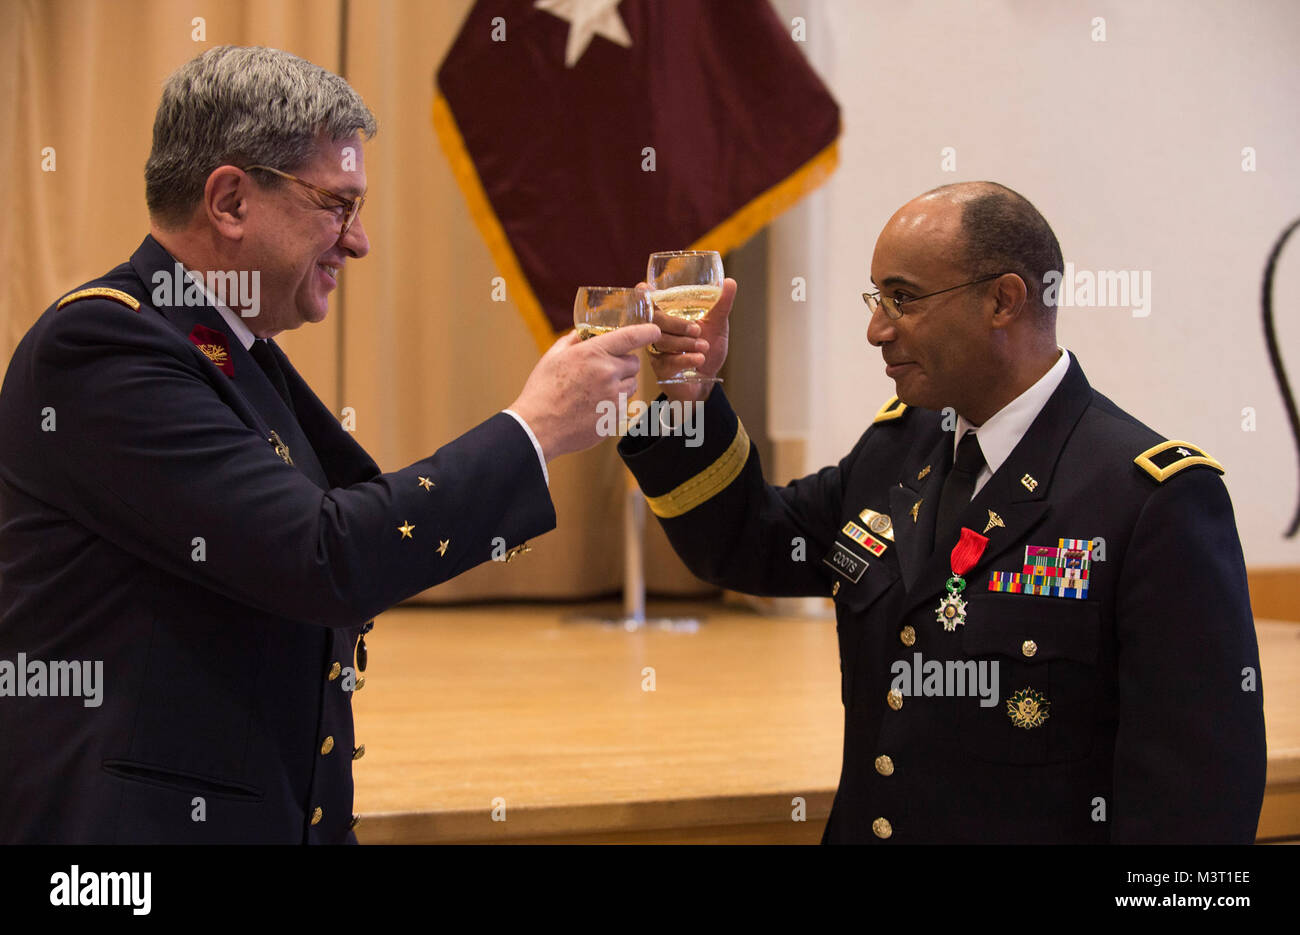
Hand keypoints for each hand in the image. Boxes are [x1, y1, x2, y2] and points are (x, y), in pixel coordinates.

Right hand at [510, 322, 660, 460]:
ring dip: (621, 384)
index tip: (655, 331)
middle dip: (623, 364)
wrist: (539, 427)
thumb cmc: (542, 391)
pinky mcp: (615, 416)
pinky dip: (614, 403)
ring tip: (596, 390)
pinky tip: (593, 406)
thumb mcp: (552, 357)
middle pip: (633, 363)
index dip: (647, 332)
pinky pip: (624, 404)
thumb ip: (572, 341)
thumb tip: (583, 333)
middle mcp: (608, 373)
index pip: (630, 337)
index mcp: (593, 353)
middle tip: (604, 370)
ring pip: (631, 384)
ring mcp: (613, 396)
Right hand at [646, 277, 735, 404]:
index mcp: (668, 317)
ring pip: (663, 342)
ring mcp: (657, 352)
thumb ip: (721, 305)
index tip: (646, 288)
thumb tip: (729, 282)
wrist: (708, 380)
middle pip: (655, 321)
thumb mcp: (716, 325)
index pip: (648, 302)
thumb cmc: (707, 349)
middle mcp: (658, 332)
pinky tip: (699, 358)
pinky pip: (668, 362)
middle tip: (697, 330)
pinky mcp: (661, 371)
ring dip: (685, 343)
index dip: (643, 295)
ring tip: (704, 347)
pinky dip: (686, 359)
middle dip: (676, 324)